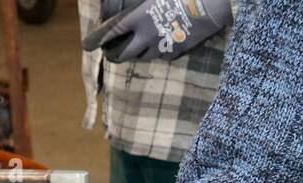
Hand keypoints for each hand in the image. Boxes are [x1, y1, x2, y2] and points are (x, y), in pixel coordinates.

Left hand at [83, 0, 231, 62]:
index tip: (87, 45)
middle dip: (114, 56)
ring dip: (137, 53)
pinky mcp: (176, 51)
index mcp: (138, 18)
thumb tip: (137, 6)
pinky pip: (162, 56)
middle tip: (111, 54)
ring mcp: (161, 46)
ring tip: (138, 47)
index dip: (96, 40)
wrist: (215, 2)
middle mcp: (145, 36)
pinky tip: (162, 44)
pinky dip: (159, 51)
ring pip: (142, 57)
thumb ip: (142, 2)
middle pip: (122, 56)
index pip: (109, 32)